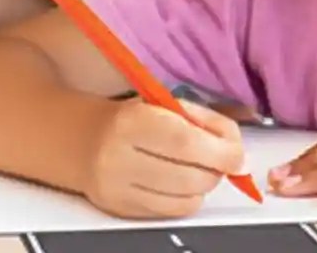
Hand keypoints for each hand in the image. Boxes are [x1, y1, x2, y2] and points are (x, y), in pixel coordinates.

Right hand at [84, 99, 246, 218]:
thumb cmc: (130, 118)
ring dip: (204, 186)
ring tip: (198, 169)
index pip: (186, 143)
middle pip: (190, 177)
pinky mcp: (121, 209)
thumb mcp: (162, 104)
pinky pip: (171, 213)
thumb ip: (202, 122)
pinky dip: (187, 199)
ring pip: (185, 200)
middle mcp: (121, 156)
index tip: (237, 155)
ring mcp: (119, 188)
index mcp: (133, 121)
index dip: (221, 153)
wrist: (79, 140)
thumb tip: (237, 152)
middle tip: (220, 160)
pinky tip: (180, 183)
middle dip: (216, 170)